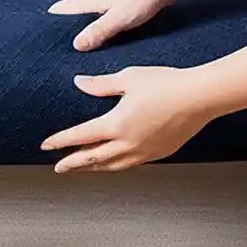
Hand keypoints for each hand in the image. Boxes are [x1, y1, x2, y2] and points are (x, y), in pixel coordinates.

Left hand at [41, 67, 215, 172]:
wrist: (201, 97)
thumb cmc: (165, 84)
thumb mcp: (127, 78)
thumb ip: (100, 84)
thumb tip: (78, 82)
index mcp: (116, 125)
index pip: (80, 137)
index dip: (61, 141)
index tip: (46, 146)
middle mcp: (129, 143)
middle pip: (93, 159)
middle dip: (73, 164)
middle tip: (59, 168)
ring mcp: (146, 151)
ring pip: (113, 165)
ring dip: (94, 167)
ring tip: (82, 167)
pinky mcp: (160, 153)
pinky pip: (132, 163)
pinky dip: (116, 164)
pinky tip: (114, 161)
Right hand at [47, 0, 178, 50]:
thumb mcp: (118, 19)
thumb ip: (97, 32)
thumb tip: (75, 45)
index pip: (61, 10)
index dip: (50, 22)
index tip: (39, 34)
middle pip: (70, 9)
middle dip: (62, 24)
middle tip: (55, 41)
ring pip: (84, 9)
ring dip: (78, 21)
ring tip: (75, 37)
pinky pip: (97, 9)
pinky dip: (93, 18)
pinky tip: (100, 26)